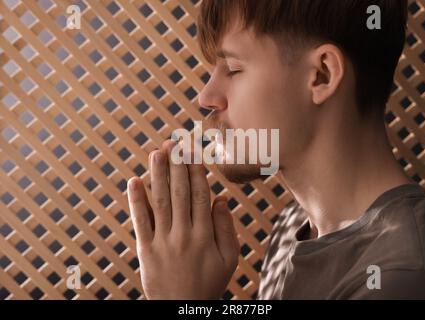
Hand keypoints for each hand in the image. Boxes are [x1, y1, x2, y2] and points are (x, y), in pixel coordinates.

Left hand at [127, 140, 239, 299]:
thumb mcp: (228, 259)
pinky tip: (134, 181)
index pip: (201, 195)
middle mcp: (183, 234)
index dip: (196, 171)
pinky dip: (136, 200)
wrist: (182, 309)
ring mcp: (162, 241)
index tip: (193, 151)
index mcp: (205, 235)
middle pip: (180, 192)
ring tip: (157, 152)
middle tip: (174, 142)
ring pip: (160, 201)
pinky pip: (141, 221)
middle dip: (177, 164)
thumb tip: (221, 199)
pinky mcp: (146, 249)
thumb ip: (226, 228)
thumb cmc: (209, 283)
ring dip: (158, 174)